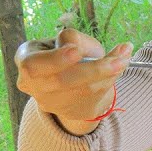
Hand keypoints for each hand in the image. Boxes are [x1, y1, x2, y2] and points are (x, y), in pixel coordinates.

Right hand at [15, 29, 132, 134]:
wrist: (72, 80)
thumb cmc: (68, 53)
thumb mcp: (68, 40)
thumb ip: (73, 39)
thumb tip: (80, 46)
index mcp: (26, 58)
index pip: (34, 65)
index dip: (55, 60)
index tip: (76, 51)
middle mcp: (33, 84)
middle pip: (61, 81)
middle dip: (91, 70)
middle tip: (117, 60)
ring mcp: (50, 101)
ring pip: (82, 91)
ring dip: (108, 74)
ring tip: (125, 58)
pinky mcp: (70, 111)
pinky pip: (93, 97)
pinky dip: (110, 81)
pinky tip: (122, 65)